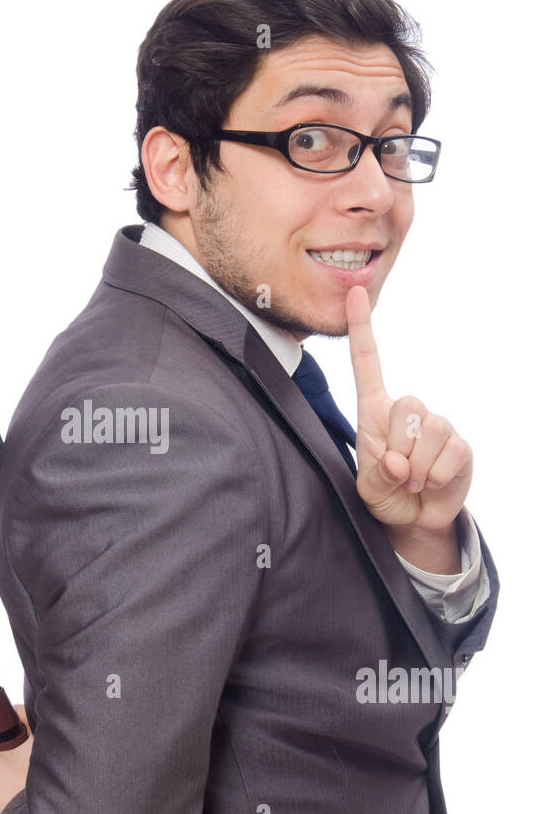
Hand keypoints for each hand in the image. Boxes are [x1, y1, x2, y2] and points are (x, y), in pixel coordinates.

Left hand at [346, 286, 471, 535]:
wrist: (414, 520)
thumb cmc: (384, 495)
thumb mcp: (368, 490)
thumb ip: (377, 476)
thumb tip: (397, 462)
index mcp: (374, 413)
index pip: (366, 364)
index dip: (361, 329)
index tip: (353, 293)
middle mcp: (406, 411)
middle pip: (406, 405)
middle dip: (398, 447)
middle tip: (397, 474)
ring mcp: (436, 425)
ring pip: (429, 429)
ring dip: (417, 467)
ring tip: (413, 481)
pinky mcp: (459, 445)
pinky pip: (449, 454)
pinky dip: (435, 477)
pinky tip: (431, 483)